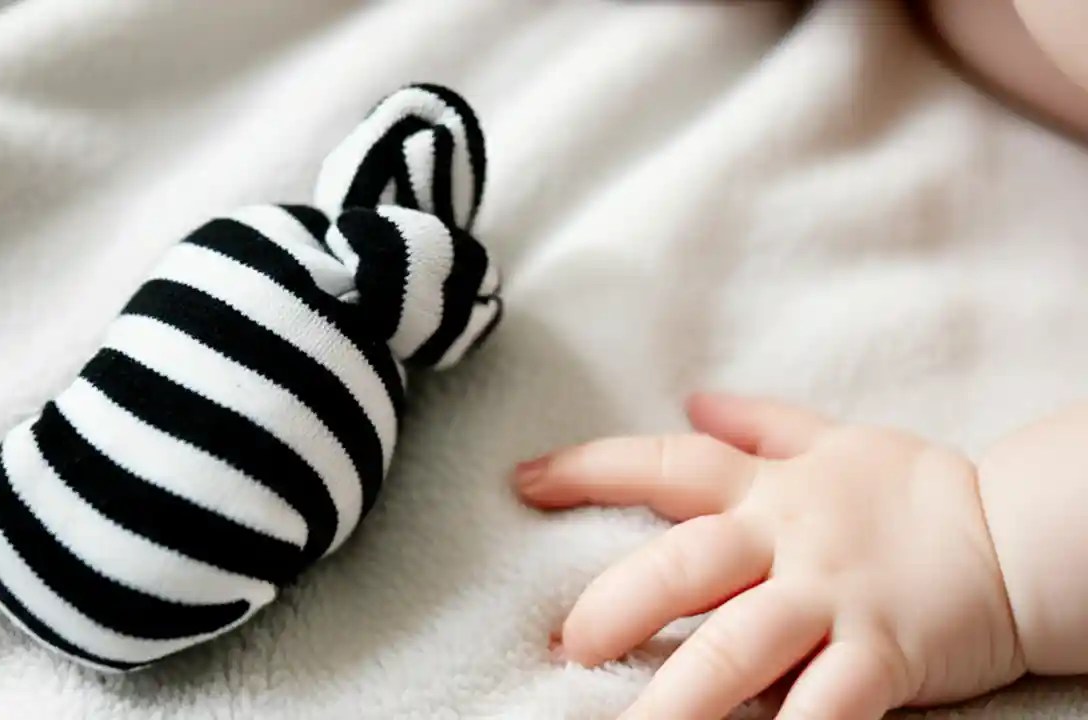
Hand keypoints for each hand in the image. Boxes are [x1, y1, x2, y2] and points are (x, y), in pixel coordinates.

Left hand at [514, 393, 1024, 718]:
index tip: (523, 480)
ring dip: (678, 693)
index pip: (666, 465)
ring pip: (740, 645)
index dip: (591, 468)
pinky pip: (828, 704)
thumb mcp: (833, 440)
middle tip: (565, 642)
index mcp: (769, 489)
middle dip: (620, 602)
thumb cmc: (915, 490)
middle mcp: (789, 541)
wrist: (1017, 537)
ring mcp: (834, 600)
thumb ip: (759, 425)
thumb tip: (692, 401)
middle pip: (687, 564)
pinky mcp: (882, 655)